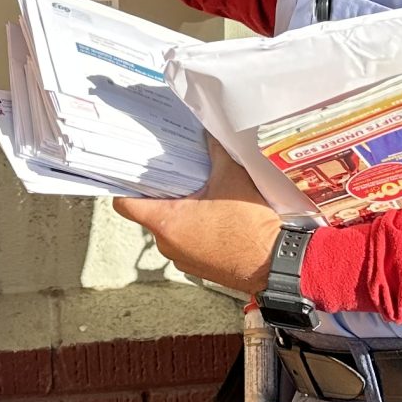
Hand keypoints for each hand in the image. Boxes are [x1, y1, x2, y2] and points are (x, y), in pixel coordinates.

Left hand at [116, 142, 281, 294]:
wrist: (276, 261)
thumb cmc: (250, 224)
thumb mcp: (232, 176)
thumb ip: (214, 151)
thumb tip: (208, 133)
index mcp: (166, 222)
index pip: (125, 204)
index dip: (126, 185)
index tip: (133, 172)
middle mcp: (167, 244)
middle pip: (150, 213)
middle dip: (163, 193)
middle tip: (178, 174)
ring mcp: (182, 259)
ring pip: (169, 228)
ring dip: (181, 212)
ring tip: (201, 194)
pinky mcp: (198, 267)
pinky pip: (186, 242)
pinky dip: (194, 229)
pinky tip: (214, 215)